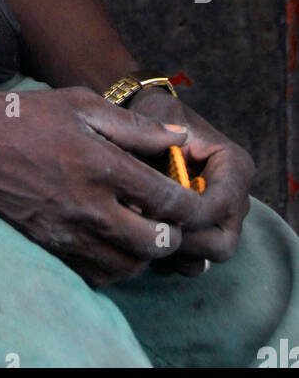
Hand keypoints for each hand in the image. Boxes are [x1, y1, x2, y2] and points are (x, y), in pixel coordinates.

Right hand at [0, 86, 210, 288]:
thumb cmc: (25, 117)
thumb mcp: (81, 105)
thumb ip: (134, 126)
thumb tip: (177, 137)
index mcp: (101, 165)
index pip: (167, 199)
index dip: (192, 204)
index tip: (195, 200)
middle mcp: (88, 206)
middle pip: (156, 243)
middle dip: (173, 233)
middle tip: (169, 217)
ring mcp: (67, 232)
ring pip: (129, 265)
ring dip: (145, 252)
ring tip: (141, 229)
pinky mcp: (50, 248)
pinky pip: (97, 275)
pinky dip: (114, 265)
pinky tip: (111, 241)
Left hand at [130, 87, 254, 275]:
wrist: (147, 124)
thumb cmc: (154, 115)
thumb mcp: (156, 115)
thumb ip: (154, 139)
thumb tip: (148, 181)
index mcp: (235, 167)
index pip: (221, 205)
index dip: (187, 214)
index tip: (152, 209)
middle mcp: (236, 199)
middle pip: (221, 243)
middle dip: (182, 240)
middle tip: (145, 226)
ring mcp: (222, 221)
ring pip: (206, 258)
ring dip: (173, 252)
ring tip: (141, 230)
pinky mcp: (203, 236)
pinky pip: (192, 262)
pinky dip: (168, 257)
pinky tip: (142, 234)